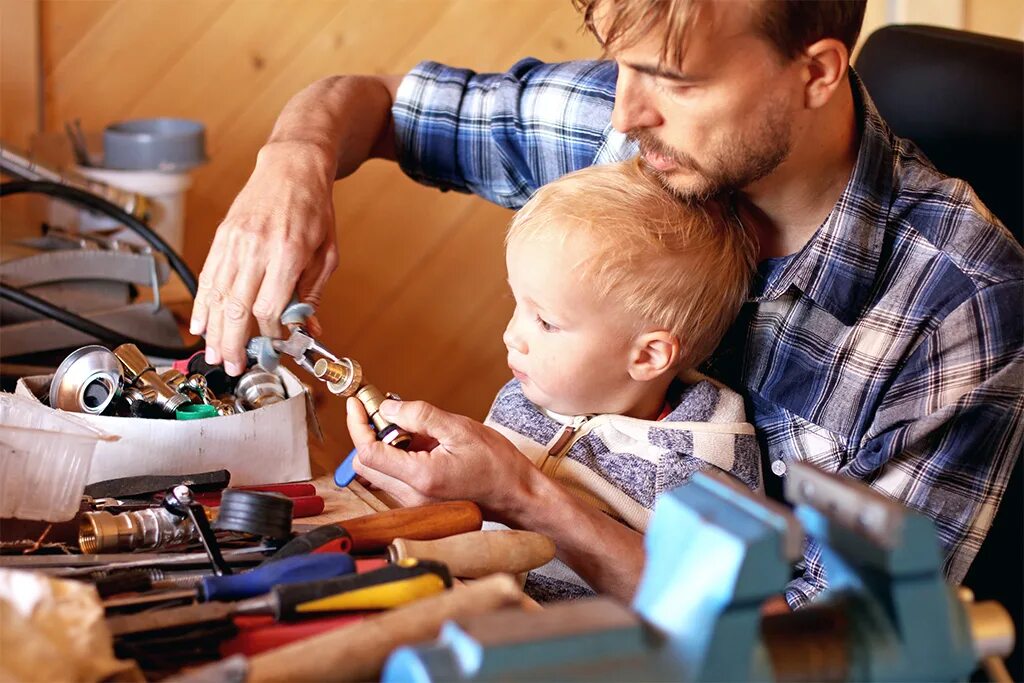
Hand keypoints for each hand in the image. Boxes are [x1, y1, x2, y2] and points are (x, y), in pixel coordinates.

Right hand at [190, 142, 337, 374]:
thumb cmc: (314, 210)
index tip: (274, 346)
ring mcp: (235, 242)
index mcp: (288, 254)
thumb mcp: (326, 254)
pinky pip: (208, 277)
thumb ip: (314, 294)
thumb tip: (308, 330)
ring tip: (214, 355)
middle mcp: (257, 248)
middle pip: (237, 307)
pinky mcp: (222, 237)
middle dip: (234, 343)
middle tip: (234, 366)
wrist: (291, 168)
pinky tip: (201, 324)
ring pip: (217, 296)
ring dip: (214, 330)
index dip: (270, 334)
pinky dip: (202, 304)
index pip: (270, 308)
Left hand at [345, 397, 537, 520]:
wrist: (517, 495)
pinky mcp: (420, 504)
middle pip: (366, 464)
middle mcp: (412, 497)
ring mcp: (415, 504)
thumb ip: (420, 416)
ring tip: (415, 428)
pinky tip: (424, 444)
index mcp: (420, 477)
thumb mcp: (460, 428)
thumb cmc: (498, 465)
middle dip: (370, 433)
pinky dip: (399, 457)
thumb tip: (388, 408)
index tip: (358, 405)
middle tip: (387, 410)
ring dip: (386, 445)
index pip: (368, 453)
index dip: (358, 425)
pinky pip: (395, 478)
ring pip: (379, 471)